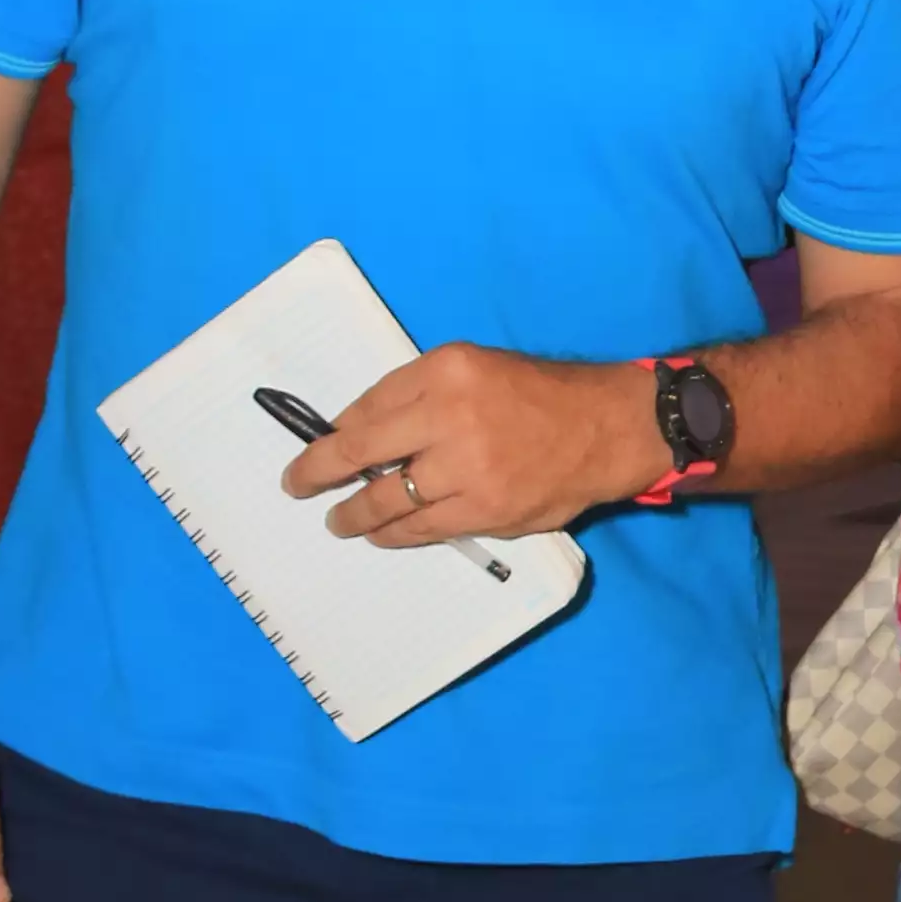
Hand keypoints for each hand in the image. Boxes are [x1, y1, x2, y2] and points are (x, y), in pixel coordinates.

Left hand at [282, 343, 662, 545]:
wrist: (604, 428)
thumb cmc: (536, 395)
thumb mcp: (474, 367)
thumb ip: (420, 394)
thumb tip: (362, 432)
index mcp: (444, 371)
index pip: (369, 406)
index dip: (333, 434)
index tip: (315, 449)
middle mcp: (450, 415)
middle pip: (361, 451)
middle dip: (317, 473)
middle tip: (296, 486)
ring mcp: (466, 468)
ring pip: (388, 499)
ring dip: (354, 514)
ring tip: (340, 521)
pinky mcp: (484, 509)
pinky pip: (423, 528)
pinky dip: (395, 533)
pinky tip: (381, 533)